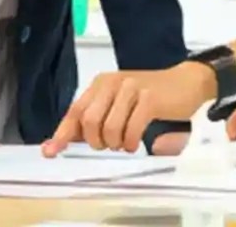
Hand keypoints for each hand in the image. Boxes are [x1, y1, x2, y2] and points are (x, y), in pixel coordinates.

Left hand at [41, 62, 213, 157]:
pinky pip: (130, 130)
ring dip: (116, 144)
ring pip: (108, 129)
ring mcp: (130, 89)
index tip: (50, 152)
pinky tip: (136, 142)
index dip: (62, 134)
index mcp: (100, 84)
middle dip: (97, 142)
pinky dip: (131, 142)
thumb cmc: (150, 98)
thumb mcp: (118, 104)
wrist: (186, 83)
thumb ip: (95, 119)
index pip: (75, 111)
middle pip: (88, 122)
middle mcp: (112, 83)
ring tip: (126, 142)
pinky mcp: (148, 98)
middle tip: (110, 144)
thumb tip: (67, 141)